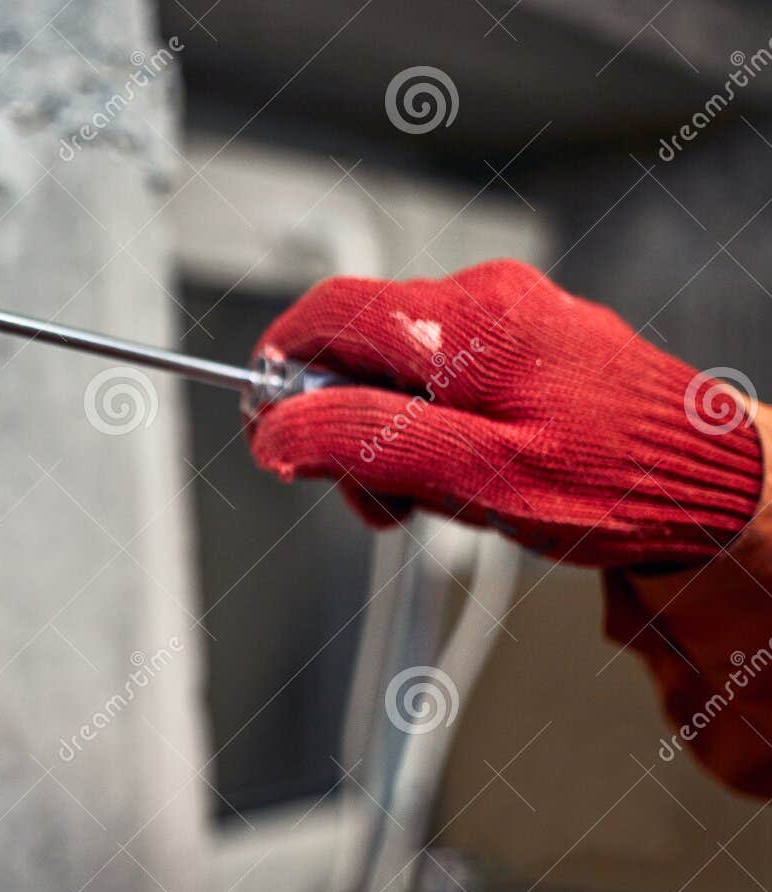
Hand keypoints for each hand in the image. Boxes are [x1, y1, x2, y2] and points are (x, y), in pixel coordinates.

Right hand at [248, 259, 765, 566]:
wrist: (717, 482)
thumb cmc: (615, 485)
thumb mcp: (477, 480)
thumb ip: (371, 447)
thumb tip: (281, 430)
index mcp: (468, 324)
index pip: (328, 313)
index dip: (278, 368)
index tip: (269, 426)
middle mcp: (487, 300)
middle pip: (359, 342)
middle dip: (339, 419)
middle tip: (371, 496)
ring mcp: (511, 313)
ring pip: (399, 363)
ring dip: (388, 432)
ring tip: (431, 496)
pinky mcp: (529, 336)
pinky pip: (445, 370)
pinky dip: (432, 422)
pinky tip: (464, 470)